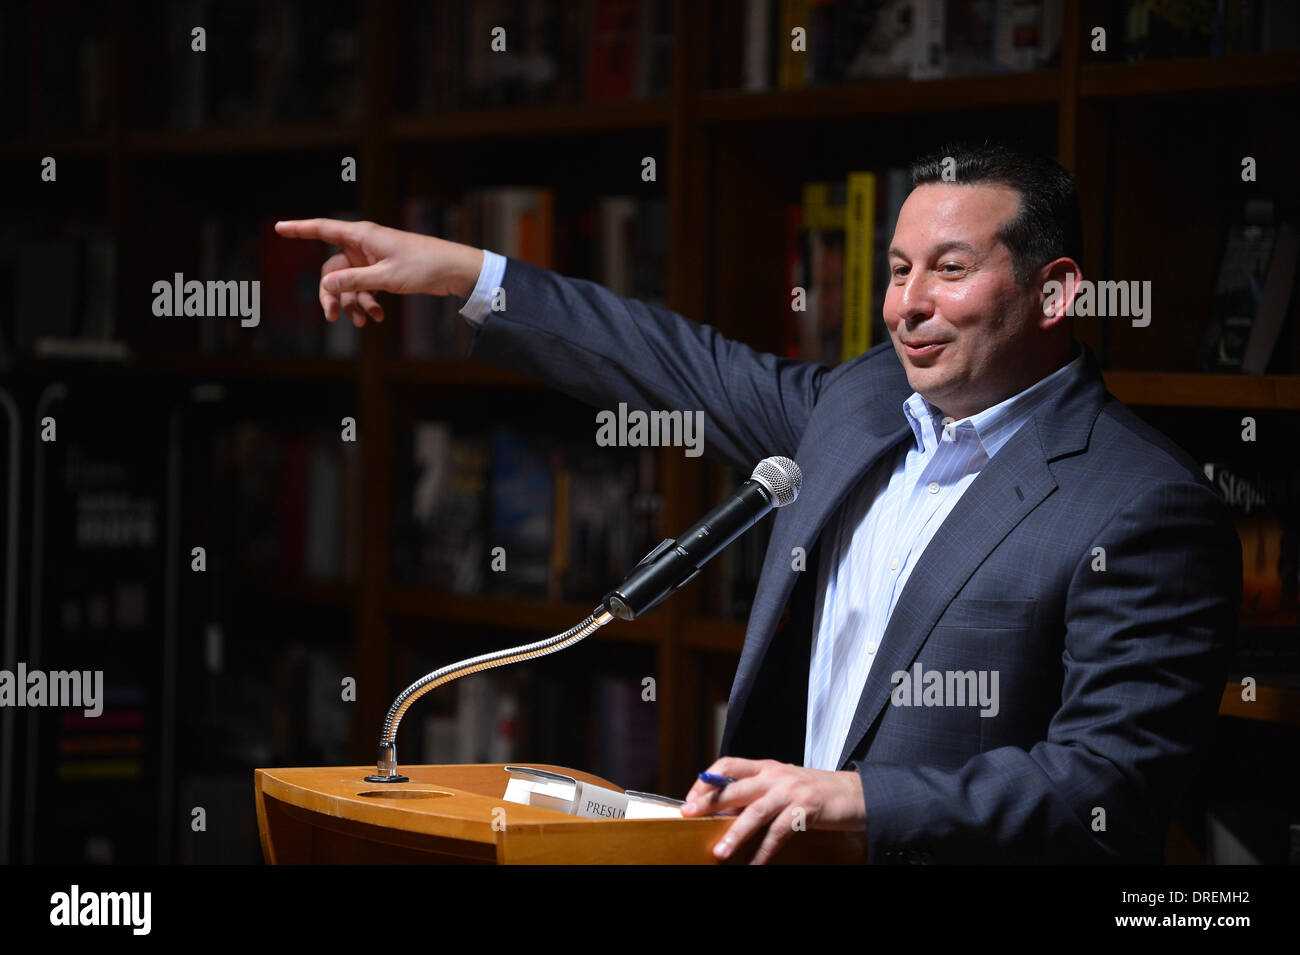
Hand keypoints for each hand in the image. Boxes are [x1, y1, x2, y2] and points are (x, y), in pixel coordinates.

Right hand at [273, 218, 484, 326]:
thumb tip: (325, 285)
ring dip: (352, 303)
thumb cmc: (423, 266)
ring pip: (349, 283)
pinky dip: (368, 302)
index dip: (299, 229)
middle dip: (332, 294)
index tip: (278, 228)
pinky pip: (364, 287)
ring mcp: (372, 259)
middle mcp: (363, 245)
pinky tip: (377, 316)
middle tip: (331, 316)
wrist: (453, 271)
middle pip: (333, 270)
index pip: (322, 229)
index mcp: (361, 235)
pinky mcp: (382, 271)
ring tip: (365, 321)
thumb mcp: (386, 277)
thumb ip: (354, 281)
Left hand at [681, 758, 865, 864]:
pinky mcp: (806, 810)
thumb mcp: (783, 786)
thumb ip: (757, 794)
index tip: (691, 797)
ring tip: (720, 851)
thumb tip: (725, 812)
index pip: (729, 764)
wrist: (856, 793)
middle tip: (689, 815)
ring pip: (756, 812)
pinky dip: (765, 852)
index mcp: (767, 768)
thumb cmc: (817, 791)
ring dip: (735, 833)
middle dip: (710, 801)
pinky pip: (779, 833)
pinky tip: (755, 865)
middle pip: (736, 787)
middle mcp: (776, 776)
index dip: (708, 779)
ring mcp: (791, 792)